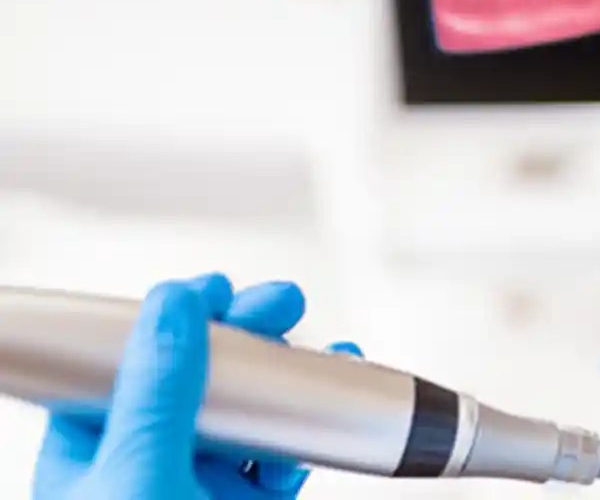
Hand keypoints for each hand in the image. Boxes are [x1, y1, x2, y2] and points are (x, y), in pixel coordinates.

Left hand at [33, 274, 361, 499]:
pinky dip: (314, 425)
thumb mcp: (136, 480)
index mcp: (94, 451)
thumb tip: (172, 307)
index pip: (130, 361)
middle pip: (198, 376)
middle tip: (279, 304)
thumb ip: (157, 394)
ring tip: (320, 344)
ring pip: (248, 410)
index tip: (213, 290)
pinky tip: (335, 397)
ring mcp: (204, 486)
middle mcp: (150, 461)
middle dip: (243, 334)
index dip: (172, 317)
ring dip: (287, 372)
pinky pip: (286, 456)